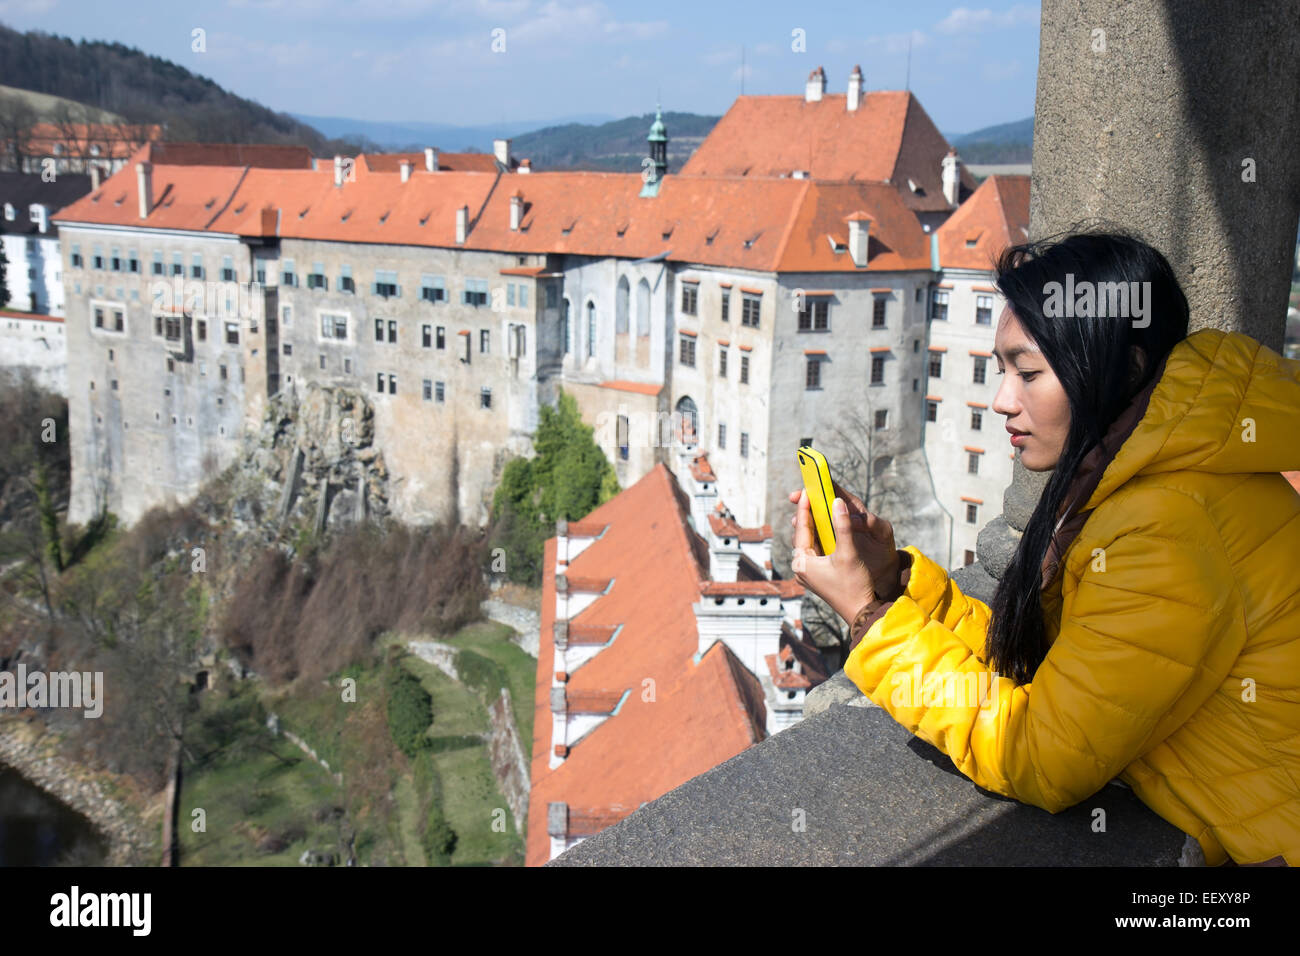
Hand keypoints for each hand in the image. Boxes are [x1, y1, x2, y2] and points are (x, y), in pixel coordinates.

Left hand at [787, 483, 899, 625]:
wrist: (862, 612)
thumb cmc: (854, 585)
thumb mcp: (848, 553)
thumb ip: (843, 526)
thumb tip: (837, 502)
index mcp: (802, 562)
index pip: (802, 528)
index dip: (804, 508)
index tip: (807, 491)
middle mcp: (801, 568)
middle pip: (804, 534)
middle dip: (808, 515)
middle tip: (812, 496)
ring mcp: (809, 573)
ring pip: (810, 542)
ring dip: (815, 526)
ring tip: (818, 507)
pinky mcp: (818, 576)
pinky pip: (816, 551)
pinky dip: (821, 538)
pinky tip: (827, 528)